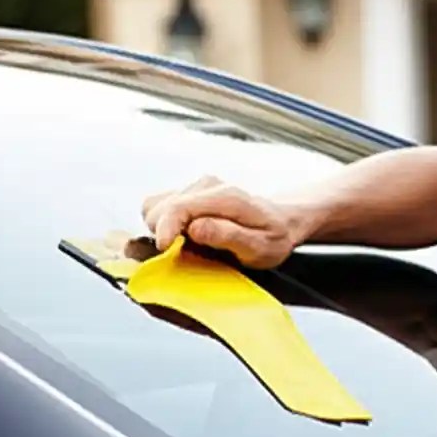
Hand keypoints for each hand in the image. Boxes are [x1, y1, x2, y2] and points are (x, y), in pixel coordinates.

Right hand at [140, 175, 307, 268]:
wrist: (281, 221)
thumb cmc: (272, 238)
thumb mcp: (260, 247)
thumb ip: (228, 236)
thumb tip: (195, 228)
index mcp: (225, 197)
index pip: (178, 207)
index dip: (164, 230)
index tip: (165, 251)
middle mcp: (208, 185)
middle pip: (159, 207)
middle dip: (163, 233)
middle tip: (185, 251)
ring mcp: (197, 187)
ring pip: (155, 206)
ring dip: (162, 229)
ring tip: (187, 244)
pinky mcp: (189, 193)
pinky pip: (160, 207)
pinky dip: (164, 224)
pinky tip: (183, 236)